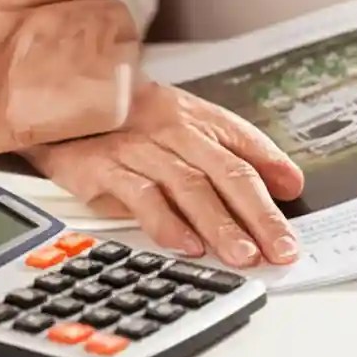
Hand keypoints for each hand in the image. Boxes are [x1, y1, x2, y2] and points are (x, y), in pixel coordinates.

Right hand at [23, 83, 305, 267]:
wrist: (62, 102)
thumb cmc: (133, 118)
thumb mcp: (193, 122)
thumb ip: (243, 151)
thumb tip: (291, 182)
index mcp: (201, 121)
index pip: (248, 153)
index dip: (275, 188)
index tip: (293, 227)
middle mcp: (175, 132)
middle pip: (227, 174)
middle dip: (258, 217)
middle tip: (280, 249)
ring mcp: (140, 150)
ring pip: (189, 188)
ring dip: (220, 225)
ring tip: (243, 254)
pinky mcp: (104, 168)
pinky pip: (141, 197)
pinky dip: (166, 223)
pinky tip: (187, 245)